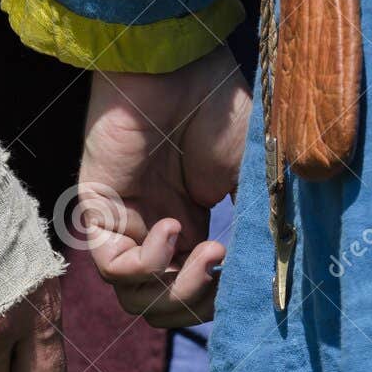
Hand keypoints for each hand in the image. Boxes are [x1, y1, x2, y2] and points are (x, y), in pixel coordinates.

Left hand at [79, 42, 250, 326]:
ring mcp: (125, 225)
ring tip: (210, 250)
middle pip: (162, 308)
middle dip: (197, 305)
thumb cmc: (217, 106)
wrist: (181, 64)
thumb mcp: (252, 176)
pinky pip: (112, 268)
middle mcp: (154, 234)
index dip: (220, 302)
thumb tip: (273, 276)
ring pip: (136, 298)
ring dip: (178, 289)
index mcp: (190, 230)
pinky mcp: (97, 211)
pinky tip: (175, 227)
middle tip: (224, 268)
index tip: (248, 279)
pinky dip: (147, 262)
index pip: (194, 297)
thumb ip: (258, 227)